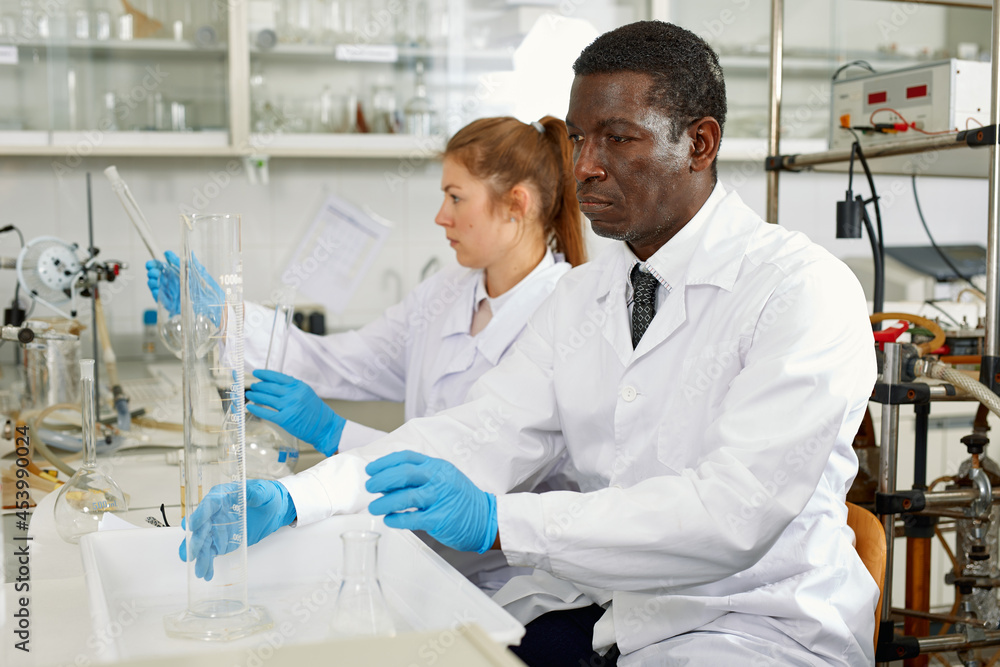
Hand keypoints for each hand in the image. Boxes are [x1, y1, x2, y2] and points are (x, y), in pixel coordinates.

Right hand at [145, 250, 222, 325]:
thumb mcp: (201, 274)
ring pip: (157, 286)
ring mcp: (171, 293)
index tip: (152, 262)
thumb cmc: (209, 288)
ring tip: (152, 279)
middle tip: (151, 269)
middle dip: (152, 271)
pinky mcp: (171, 304)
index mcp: (178, 273)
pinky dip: (156, 294)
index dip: (156, 263)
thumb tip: (188, 252)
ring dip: (152, 282)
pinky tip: (155, 290)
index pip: (164, 266)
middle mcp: (173, 282)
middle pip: (158, 275)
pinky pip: (161, 299)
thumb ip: (193, 263)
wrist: (214, 304)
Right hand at [178, 479, 295, 580]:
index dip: (199, 515)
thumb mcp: (264, 492)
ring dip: (200, 557)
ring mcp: (217, 529)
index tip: (192, 525)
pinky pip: (212, 553)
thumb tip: (253, 494)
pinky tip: (206, 573)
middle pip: (201, 527)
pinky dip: (208, 563)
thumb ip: (256, 493)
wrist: (274, 509)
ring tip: (199, 571)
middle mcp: (215, 513)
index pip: (208, 505)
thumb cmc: (266, 496)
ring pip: (204, 543)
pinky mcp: (222, 542)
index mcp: (222, 497)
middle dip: (194, 542)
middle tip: (190, 554)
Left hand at [246, 369, 345, 456]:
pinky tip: (250, 407)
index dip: (265, 374)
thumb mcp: (306, 393)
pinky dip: (256, 409)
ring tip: (250, 395)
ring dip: (256, 396)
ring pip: (266, 398)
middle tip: (253, 386)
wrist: (325, 426)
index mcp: (299, 386)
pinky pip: (266, 412)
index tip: (256, 373)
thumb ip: (293, 388)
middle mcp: (293, 394)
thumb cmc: (316, 412)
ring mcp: (288, 406)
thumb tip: (275, 385)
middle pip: (270, 387)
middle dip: (259, 386)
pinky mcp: (285, 419)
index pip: (278, 376)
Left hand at [366, 451, 496, 553]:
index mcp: (437, 467)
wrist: (486, 518)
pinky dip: (397, 519)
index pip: (406, 458)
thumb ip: (420, 477)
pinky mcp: (440, 519)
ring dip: (385, 502)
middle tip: (370, 486)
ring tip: (374, 507)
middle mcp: (438, 479)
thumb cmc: (462, 499)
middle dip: (381, 480)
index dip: (385, 462)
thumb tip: (387, 481)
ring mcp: (440, 498)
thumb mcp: (444, 478)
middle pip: (404, 474)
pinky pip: (413, 518)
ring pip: (406, 496)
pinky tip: (389, 520)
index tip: (371, 469)